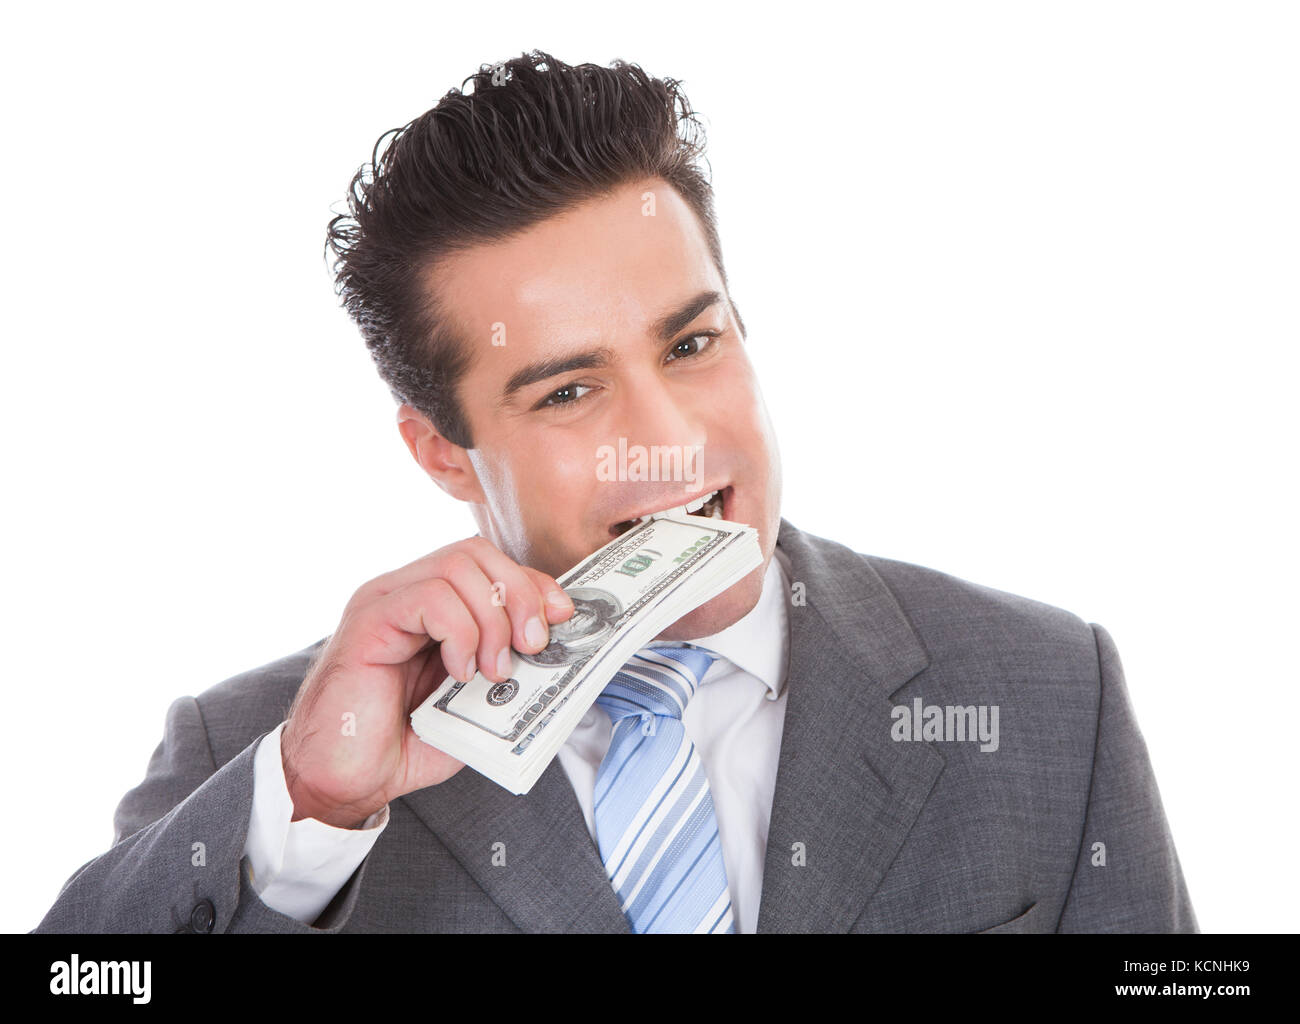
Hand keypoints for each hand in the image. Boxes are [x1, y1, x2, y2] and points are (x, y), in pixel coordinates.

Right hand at [280, 537, 573, 827]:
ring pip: (457, 567)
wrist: (342, 780)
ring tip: (492, 670)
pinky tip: (459, 672)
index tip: (562, 616)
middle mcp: (405, 592)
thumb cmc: (400, 744)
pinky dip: (460, 633)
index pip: (489, 563)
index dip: (532, 582)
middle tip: (532, 646)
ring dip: (492, 619)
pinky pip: (430, 597)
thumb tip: (555, 653)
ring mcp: (384, 601)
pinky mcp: (368, 621)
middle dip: (520, 593)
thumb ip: (508, 672)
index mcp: (431, 606)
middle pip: (477, 552)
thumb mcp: (473, 704)